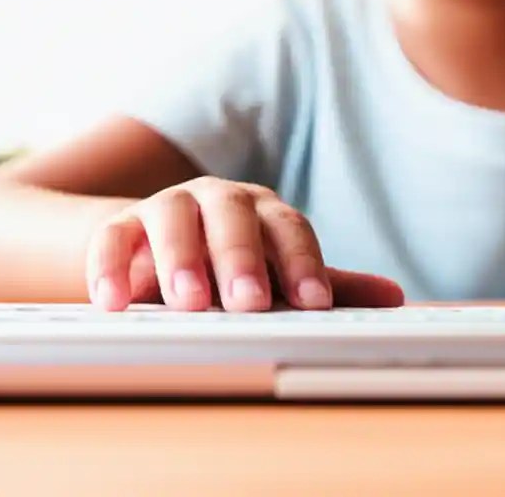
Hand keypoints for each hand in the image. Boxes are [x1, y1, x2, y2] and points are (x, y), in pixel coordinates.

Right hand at [85, 177, 404, 311]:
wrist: (157, 247)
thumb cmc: (233, 266)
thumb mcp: (279, 276)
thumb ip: (328, 286)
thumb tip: (394, 297)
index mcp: (265, 212)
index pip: (290, 230)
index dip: (304, 265)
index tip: (315, 304)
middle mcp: (219, 200)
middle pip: (233, 218)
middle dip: (242, 260)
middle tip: (249, 303)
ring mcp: (168, 206)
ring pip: (172, 216)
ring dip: (180, 258)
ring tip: (189, 303)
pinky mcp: (121, 224)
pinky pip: (111, 236)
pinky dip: (110, 266)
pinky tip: (115, 303)